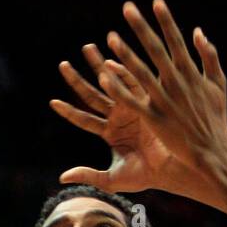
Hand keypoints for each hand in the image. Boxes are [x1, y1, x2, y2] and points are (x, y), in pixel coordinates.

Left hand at [49, 43, 178, 192]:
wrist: (172, 169)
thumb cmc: (145, 176)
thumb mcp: (112, 179)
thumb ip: (89, 175)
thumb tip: (62, 178)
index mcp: (110, 133)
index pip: (83, 119)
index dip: (69, 111)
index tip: (53, 102)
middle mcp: (118, 116)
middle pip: (92, 95)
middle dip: (77, 80)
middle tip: (63, 65)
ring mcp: (132, 106)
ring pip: (110, 82)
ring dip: (98, 65)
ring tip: (87, 47)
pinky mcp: (147, 101)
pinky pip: (132, 83)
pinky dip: (121, 71)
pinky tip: (110, 60)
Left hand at [100, 0, 226, 170]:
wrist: (212, 151)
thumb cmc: (216, 117)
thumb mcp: (219, 83)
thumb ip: (209, 56)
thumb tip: (199, 31)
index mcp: (191, 73)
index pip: (176, 40)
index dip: (166, 20)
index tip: (156, 1)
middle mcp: (176, 83)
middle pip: (155, 50)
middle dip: (141, 27)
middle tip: (127, 7)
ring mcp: (164, 101)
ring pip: (140, 72)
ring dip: (125, 53)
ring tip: (111, 36)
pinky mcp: (153, 118)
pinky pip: (132, 101)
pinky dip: (119, 89)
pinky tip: (104, 75)